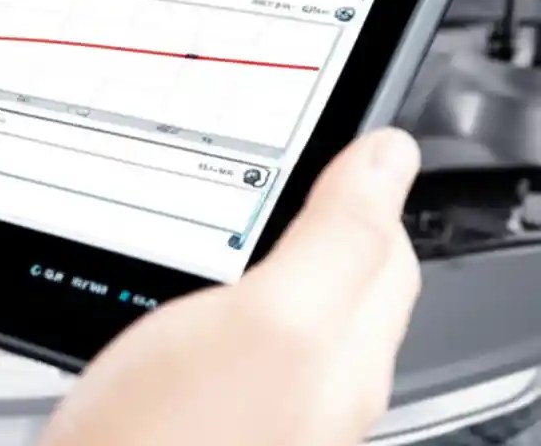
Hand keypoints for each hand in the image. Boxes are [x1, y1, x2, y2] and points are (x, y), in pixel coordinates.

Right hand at [41, 128, 421, 445]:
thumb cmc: (170, 444)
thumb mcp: (275, 323)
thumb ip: (338, 239)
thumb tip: (388, 159)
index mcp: (345, 353)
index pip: (388, 247)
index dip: (362, 185)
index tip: (324, 143)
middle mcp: (311, 387)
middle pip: (339, 278)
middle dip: (316, 218)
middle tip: (270, 173)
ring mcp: (252, 405)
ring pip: (278, 309)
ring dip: (256, 256)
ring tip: (224, 217)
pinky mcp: (197, 418)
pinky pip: (225, 343)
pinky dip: (209, 302)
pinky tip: (176, 295)